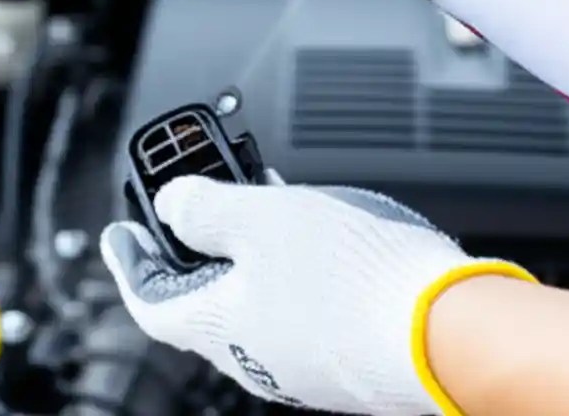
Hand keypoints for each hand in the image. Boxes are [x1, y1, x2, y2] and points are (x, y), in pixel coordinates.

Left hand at [99, 175, 534, 415]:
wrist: (447, 334)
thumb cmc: (352, 279)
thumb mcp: (260, 217)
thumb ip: (204, 208)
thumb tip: (169, 205)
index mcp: (215, 325)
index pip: (147, 299)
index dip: (128, 260)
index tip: (120, 233)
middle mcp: (253, 355)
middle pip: (203, 299)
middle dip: (195, 247)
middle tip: (195, 206)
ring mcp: (302, 363)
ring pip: (256, 302)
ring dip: (249, 255)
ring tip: (265, 207)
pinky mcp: (347, 359)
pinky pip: (302, 310)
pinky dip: (293, 271)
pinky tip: (321, 241)